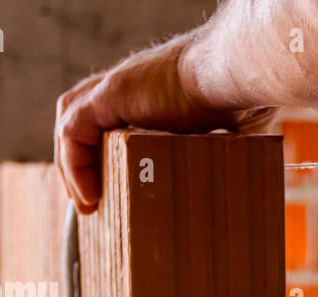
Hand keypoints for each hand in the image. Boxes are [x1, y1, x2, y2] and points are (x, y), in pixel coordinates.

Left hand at [54, 35, 275, 213]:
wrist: (234, 72)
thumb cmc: (244, 96)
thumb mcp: (232, 134)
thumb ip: (226, 152)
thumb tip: (245, 186)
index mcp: (154, 96)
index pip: (111, 125)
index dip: (104, 159)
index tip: (111, 195)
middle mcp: (129, 89)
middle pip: (84, 126)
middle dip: (81, 165)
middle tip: (92, 203)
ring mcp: (115, 89)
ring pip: (72, 126)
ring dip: (72, 167)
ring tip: (87, 203)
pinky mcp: (108, 94)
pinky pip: (73, 132)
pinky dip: (75, 165)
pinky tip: (89, 196)